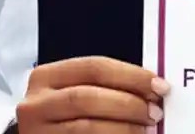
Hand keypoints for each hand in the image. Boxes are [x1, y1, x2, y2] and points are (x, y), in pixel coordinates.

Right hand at [16, 56, 169, 133]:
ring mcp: (38, 131)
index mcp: (45, 77)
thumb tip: (150, 89)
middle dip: (128, 103)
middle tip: (156, 110)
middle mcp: (36, 103)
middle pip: (88, 97)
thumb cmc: (62, 116)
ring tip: (147, 129)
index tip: (158, 85)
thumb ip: (104, 87)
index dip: (131, 75)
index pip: (93, 67)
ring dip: (124, 127)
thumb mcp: (73, 92)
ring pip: (86, 127)